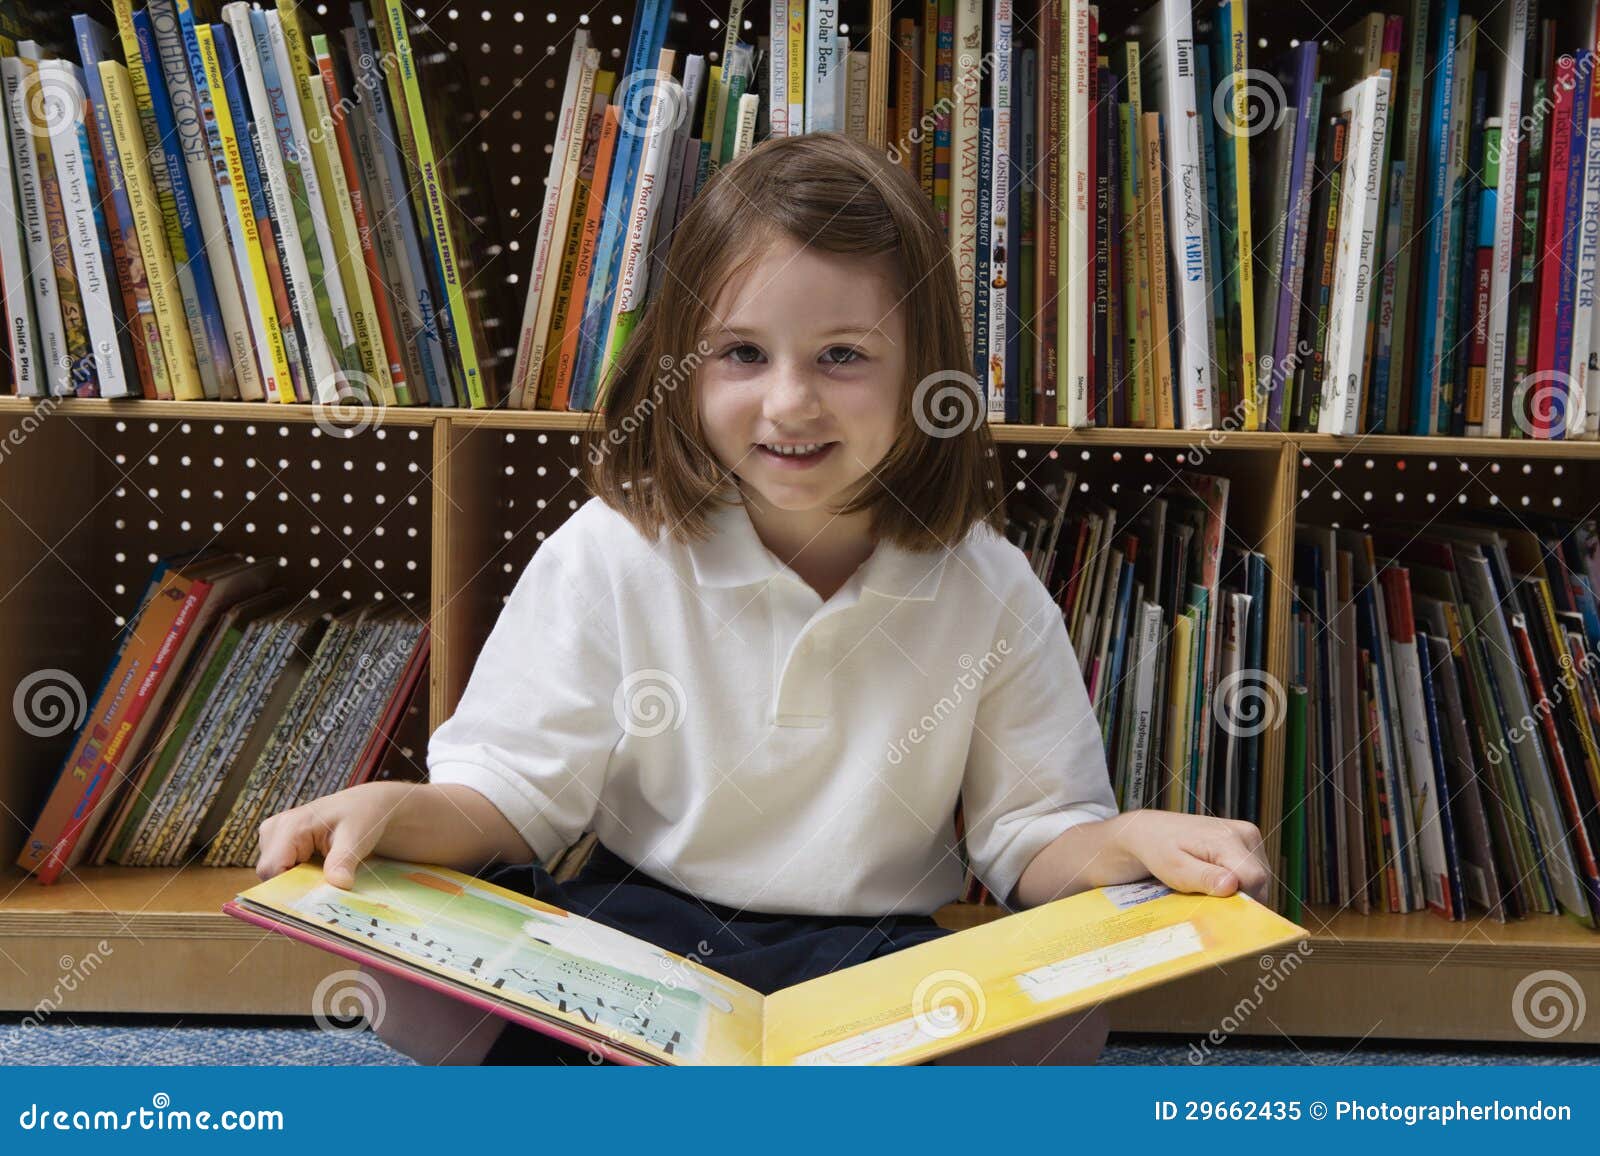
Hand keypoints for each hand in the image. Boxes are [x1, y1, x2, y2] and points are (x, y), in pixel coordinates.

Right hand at [255, 781, 413, 888]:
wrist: (365, 805)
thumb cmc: (361, 817)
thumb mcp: (356, 839)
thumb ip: (343, 861)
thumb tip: (338, 885)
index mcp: (290, 826)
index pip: (271, 869)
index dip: (287, 889)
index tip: (312, 899)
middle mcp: (274, 829)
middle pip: (268, 874)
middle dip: (292, 885)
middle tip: (322, 886)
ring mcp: (273, 835)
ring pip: (272, 873)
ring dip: (294, 880)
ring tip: (322, 872)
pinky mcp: (278, 842)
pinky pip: (278, 868)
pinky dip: (295, 874)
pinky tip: (316, 869)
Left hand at [1112, 810, 1268, 901]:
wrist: (1151, 831)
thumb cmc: (1159, 850)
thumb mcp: (1176, 869)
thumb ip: (1205, 878)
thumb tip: (1233, 886)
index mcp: (1228, 839)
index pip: (1255, 879)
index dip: (1242, 899)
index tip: (1220, 907)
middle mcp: (1245, 833)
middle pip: (1261, 880)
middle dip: (1241, 896)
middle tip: (1211, 899)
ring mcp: (1249, 834)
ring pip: (1260, 877)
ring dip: (1241, 889)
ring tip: (1212, 886)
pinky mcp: (1248, 840)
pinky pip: (1254, 870)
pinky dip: (1241, 881)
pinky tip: (1219, 879)